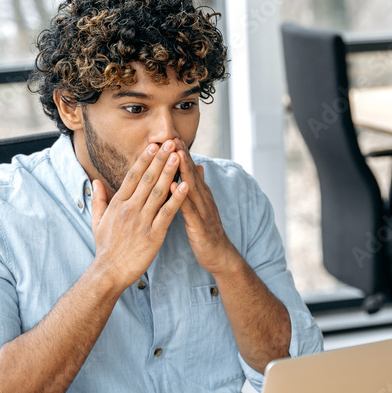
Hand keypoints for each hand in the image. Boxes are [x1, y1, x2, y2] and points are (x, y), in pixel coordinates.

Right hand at [90, 140, 187, 291]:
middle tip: (171, 142)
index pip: (133, 176)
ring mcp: (142, 221)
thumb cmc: (105, 248)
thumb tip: (96, 183)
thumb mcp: (97, 222)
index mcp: (118, 204)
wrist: (109, 272)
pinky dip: (177, 199)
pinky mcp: (153, 234)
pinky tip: (186, 186)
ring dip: (169, 172)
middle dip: (160, 159)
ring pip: (158, 192)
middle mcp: (130, 208)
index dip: (144, 159)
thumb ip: (98, 200)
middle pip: (147, 179)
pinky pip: (167, 213)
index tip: (154, 145)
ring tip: (179, 156)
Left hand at [174, 139, 238, 274]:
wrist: (220, 256)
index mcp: (201, 195)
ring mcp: (203, 212)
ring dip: (183, 170)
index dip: (182, 153)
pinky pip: (188, 210)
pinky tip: (171, 186)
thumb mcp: (204, 206)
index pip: (190, 170)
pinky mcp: (199, 227)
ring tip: (173, 154)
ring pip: (191, 188)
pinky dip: (180, 197)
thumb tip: (198, 166)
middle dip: (182, 155)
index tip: (171, 136)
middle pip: (191, 174)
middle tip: (172, 137)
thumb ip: (199, 186)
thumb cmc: (208, 231)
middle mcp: (203, 200)